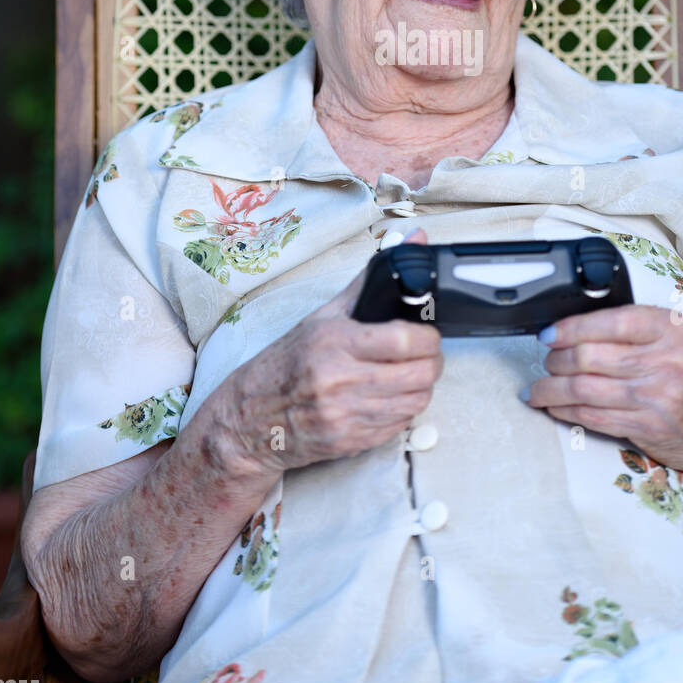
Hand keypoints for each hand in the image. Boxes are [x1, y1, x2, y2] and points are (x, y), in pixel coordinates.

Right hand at [214, 230, 442, 476]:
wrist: (250, 418)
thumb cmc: (287, 362)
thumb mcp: (324, 316)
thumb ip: (371, 280)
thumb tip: (412, 239)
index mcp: (335, 342)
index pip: (406, 341)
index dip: (429, 338)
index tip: (427, 334)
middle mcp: (341, 380)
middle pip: (420, 375)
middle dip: (432, 363)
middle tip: (425, 355)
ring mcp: (346, 415)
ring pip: (415, 403)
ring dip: (421, 387)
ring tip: (408, 375)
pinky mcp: (350, 442)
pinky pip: (398, 426)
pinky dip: (402, 411)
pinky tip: (389, 397)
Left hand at [523, 303, 682, 479]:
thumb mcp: (677, 341)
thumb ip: (635, 330)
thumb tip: (575, 327)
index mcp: (670, 328)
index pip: (609, 321)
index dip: (570, 328)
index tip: (548, 333)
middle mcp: (665, 359)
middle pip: (589, 356)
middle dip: (555, 359)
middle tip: (544, 361)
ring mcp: (657, 396)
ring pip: (584, 388)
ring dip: (551, 390)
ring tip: (537, 390)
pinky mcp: (648, 427)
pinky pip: (593, 417)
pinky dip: (566, 411)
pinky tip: (555, 408)